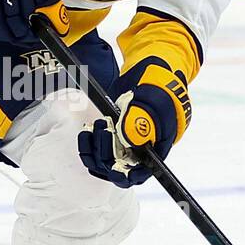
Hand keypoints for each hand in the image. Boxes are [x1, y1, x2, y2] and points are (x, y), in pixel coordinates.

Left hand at [78, 59, 190, 187]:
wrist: (148, 70)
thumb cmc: (158, 85)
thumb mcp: (154, 100)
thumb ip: (143, 120)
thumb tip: (130, 140)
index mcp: (158, 146)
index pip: (144, 171)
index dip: (129, 174)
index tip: (115, 170)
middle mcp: (142, 149)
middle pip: (121, 167)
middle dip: (107, 153)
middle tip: (104, 129)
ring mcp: (125, 143)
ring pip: (106, 161)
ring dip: (96, 149)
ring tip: (95, 126)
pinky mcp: (112, 136)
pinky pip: (96, 150)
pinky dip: (88, 145)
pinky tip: (86, 132)